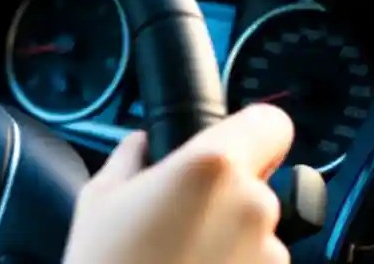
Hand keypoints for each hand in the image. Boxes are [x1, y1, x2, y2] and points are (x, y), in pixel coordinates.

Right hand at [64, 105, 294, 263]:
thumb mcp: (100, 198)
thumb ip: (134, 156)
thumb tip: (144, 145)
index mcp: (211, 167)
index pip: (273, 122)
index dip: (252, 132)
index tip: (235, 145)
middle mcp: (252, 207)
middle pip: (259, 183)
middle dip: (228, 198)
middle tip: (181, 221)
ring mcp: (270, 257)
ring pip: (261, 232)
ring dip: (232, 241)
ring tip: (183, 260)